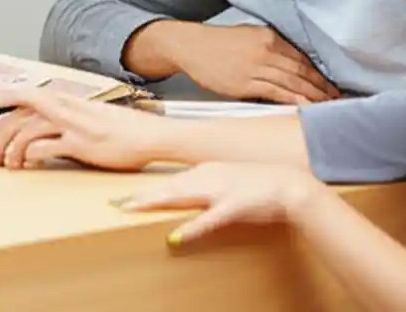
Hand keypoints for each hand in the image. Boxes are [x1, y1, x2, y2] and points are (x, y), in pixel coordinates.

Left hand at [0, 88, 169, 171]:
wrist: (152, 136)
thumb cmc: (122, 131)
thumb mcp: (87, 118)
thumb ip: (62, 121)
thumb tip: (37, 136)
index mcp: (64, 100)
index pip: (21, 99)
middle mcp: (64, 108)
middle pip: (15, 117)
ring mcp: (71, 124)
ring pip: (24, 130)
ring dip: (8, 150)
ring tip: (5, 167)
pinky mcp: (80, 143)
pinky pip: (44, 147)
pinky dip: (28, 156)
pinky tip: (25, 165)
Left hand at [112, 162, 324, 245]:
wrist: (290, 186)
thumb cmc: (260, 184)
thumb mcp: (228, 180)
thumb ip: (207, 186)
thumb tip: (187, 195)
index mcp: (207, 170)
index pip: (170, 180)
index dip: (146, 188)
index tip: (125, 195)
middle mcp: (208, 176)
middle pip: (167, 186)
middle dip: (141, 195)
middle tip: (115, 202)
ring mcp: (220, 191)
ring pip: (180, 195)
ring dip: (154, 202)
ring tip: (131, 208)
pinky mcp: (233, 207)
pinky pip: (208, 219)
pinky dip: (191, 227)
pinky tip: (175, 236)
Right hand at [151, 24, 340, 104]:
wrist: (190, 46)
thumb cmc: (217, 43)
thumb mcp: (248, 35)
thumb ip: (270, 47)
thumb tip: (291, 65)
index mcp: (269, 37)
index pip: (302, 58)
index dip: (319, 74)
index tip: (331, 85)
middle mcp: (266, 51)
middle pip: (302, 72)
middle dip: (322, 87)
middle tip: (338, 99)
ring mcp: (256, 68)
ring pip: (293, 83)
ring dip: (313, 96)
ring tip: (327, 107)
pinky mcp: (245, 83)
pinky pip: (276, 93)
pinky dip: (295, 101)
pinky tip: (306, 107)